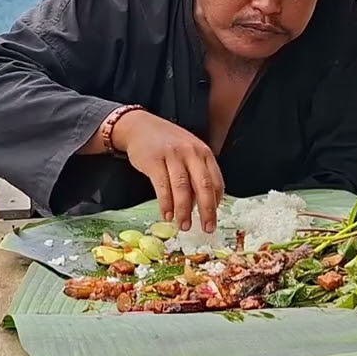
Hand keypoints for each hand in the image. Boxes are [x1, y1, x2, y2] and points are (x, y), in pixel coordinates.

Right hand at [110, 110, 224, 232]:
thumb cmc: (167, 144)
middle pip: (203, 185)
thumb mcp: (188, 152)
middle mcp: (191, 152)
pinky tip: (167, 215)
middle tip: (207, 228)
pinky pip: (162, 186)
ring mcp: (172, 155)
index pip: (216, 180)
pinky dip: (166, 204)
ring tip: (184, 226)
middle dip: (207, 210)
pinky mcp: (154, 161)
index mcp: (203, 152)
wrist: (139, 126)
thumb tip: (202, 204)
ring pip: (182, 188)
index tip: (214, 218)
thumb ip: (197, 173)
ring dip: (184, 211)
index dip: (217, 202)